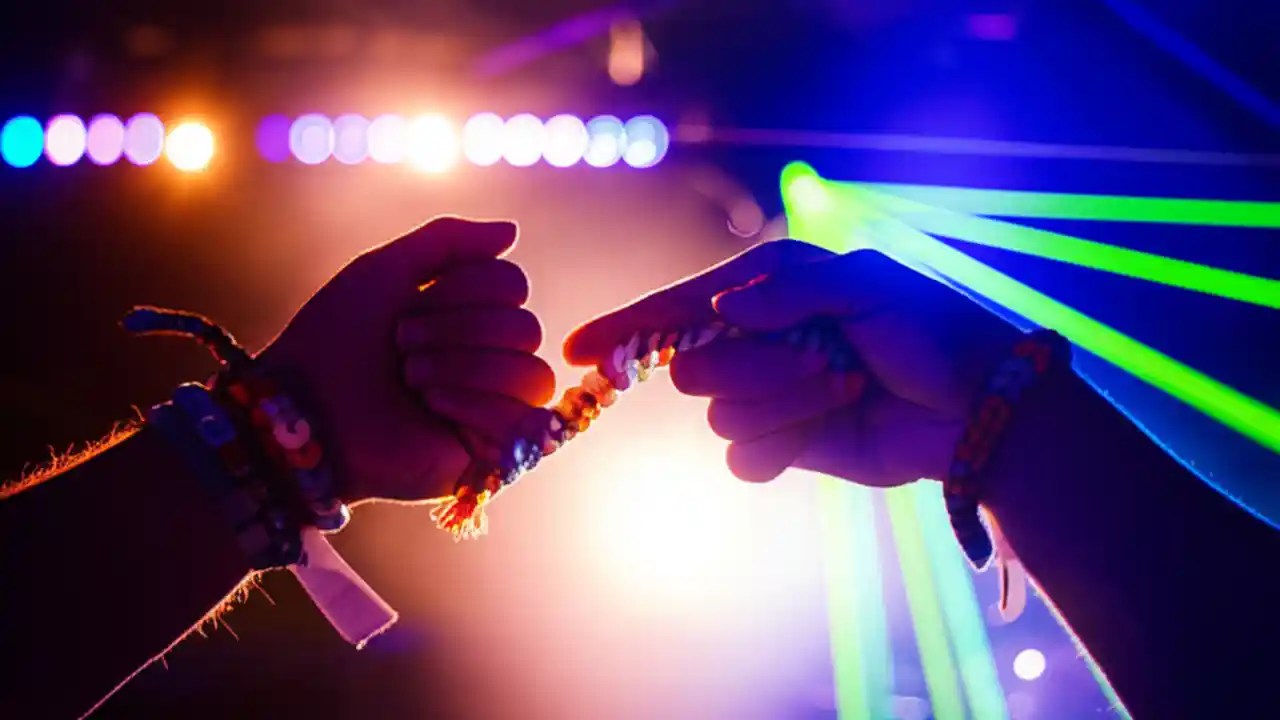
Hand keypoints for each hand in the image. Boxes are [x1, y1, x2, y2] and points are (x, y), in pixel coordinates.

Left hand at [258, 217, 554, 505]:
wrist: (303, 408)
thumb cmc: (335, 340)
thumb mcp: (388, 270)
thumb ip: (449, 241)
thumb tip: (513, 231)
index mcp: (469, 316)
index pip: (513, 285)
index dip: (467, 287)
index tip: (409, 304)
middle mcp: (488, 360)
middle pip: (526, 328)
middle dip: (457, 330)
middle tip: (402, 345)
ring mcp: (493, 409)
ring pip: (533, 374)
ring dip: (464, 367)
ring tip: (413, 379)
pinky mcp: (491, 455)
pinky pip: (526, 420)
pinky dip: (477, 405)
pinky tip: (432, 407)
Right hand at [564, 240, 1018, 486]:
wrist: (974, 410)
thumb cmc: (929, 331)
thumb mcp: (867, 286)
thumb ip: (789, 293)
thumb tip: (721, 313)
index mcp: (768, 290)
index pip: (678, 308)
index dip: (627, 327)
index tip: (579, 350)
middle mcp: (757, 341)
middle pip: (694, 368)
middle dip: (759, 368)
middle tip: (825, 358)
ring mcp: (767, 396)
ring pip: (720, 416)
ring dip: (787, 403)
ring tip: (846, 387)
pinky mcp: (783, 445)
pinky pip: (742, 457)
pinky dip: (781, 446)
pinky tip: (826, 427)